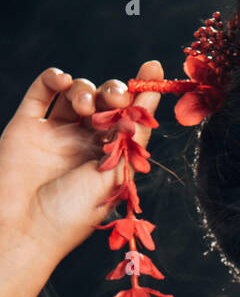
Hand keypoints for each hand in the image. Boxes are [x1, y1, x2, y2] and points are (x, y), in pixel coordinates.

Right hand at [0, 62, 163, 269]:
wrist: (26, 227)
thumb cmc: (74, 212)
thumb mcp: (116, 174)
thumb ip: (135, 132)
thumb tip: (155, 94)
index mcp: (110, 159)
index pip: (129, 119)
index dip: (141, 93)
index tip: (153, 70)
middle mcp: (85, 144)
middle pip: (104, 102)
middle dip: (113, 92)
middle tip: (115, 100)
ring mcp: (56, 133)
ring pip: (76, 93)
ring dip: (85, 89)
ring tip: (83, 105)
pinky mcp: (27, 125)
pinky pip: (42, 90)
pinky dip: (54, 78)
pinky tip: (63, 82)